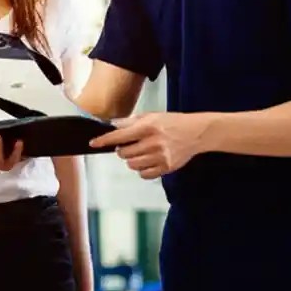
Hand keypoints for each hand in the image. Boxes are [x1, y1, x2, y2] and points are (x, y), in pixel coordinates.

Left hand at [88, 112, 210, 179]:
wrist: (196, 132)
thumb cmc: (173, 122)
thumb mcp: (152, 116)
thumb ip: (131, 121)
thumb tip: (113, 125)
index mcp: (148, 127)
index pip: (119, 136)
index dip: (104, 141)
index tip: (93, 143)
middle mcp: (153, 142)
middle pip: (124, 153)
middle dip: (122, 150)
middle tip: (128, 145)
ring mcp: (160, 156)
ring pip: (132, 165)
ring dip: (131, 160)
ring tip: (139, 153)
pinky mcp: (166, 168)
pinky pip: (144, 174)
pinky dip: (142, 170)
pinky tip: (147, 162)